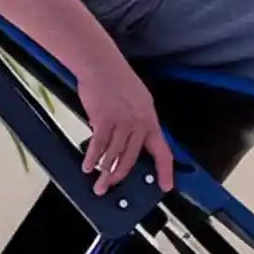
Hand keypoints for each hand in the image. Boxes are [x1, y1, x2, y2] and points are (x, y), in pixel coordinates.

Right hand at [77, 60, 174, 195]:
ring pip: (114, 156)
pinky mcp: (103, 121)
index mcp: (150, 120)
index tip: (166, 186)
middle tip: (111, 188)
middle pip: (131, 159)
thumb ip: (136, 123)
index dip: (165, 171)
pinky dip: (92, 158)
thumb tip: (127, 142)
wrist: (101, 65)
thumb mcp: (138, 101)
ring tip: (99, 182)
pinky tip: (87, 166)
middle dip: (119, 176)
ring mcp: (122, 123)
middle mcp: (139, 124)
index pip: (163, 151)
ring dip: (104, 172)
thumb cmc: (118, 80)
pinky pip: (98, 146)